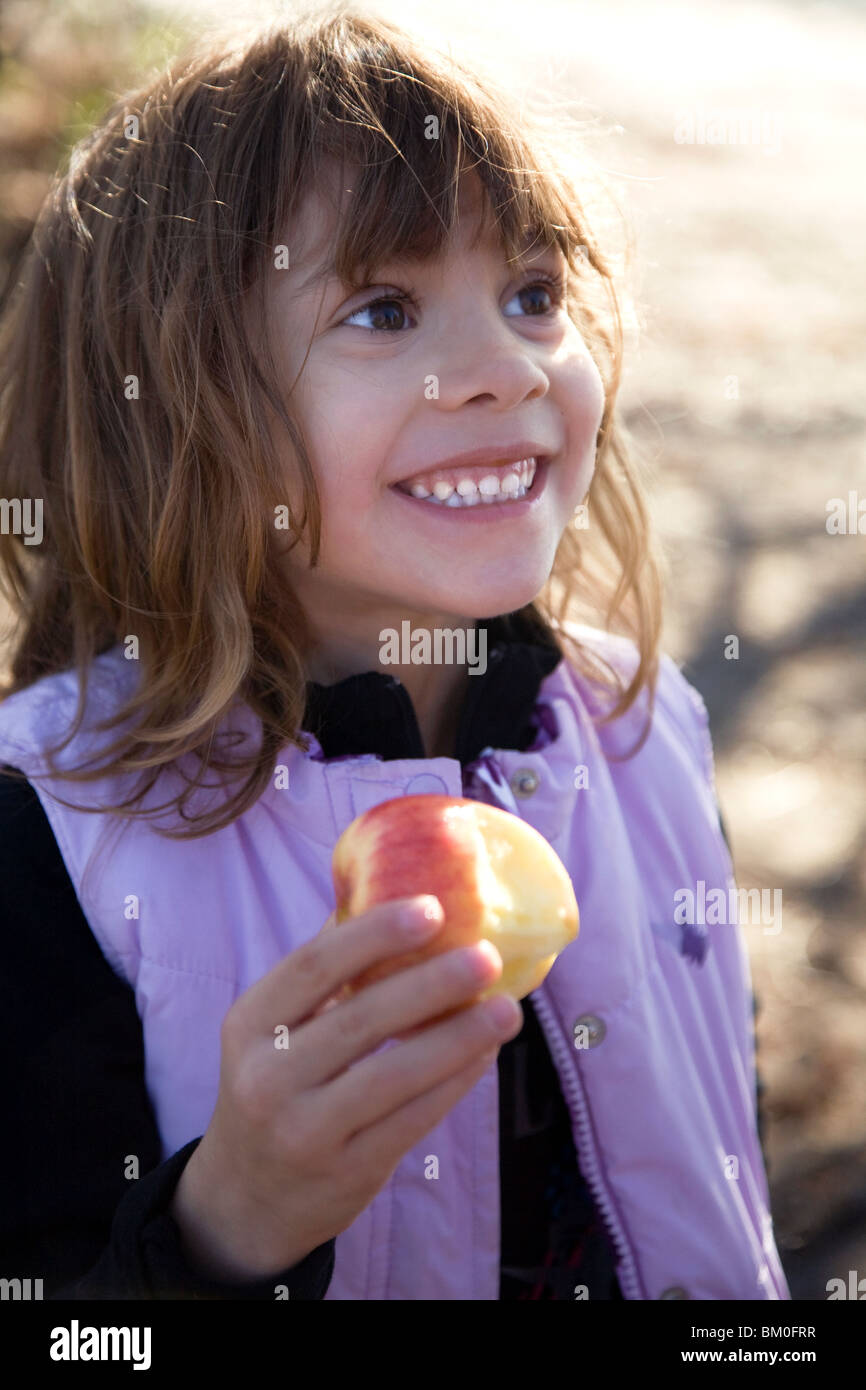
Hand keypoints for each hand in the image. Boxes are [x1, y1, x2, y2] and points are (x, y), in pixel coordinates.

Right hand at [169, 895, 521, 1281]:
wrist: (244, 1197)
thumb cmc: (274, 1083)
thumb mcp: (272, 1028)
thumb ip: (322, 970)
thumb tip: (382, 890)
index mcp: (251, 1023)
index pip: (314, 966)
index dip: (374, 934)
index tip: (433, 908)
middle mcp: (268, 1075)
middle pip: (360, 1019)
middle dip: (430, 984)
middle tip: (487, 956)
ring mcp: (305, 1129)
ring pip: (392, 1074)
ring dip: (457, 1038)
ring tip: (507, 1009)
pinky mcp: (345, 1171)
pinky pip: (411, 1119)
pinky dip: (453, 1083)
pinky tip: (484, 1055)